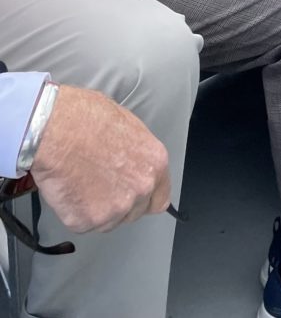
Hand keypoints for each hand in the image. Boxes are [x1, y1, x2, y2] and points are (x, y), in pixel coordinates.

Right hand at [31, 85, 170, 232]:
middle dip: (118, 203)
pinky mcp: (87, 221)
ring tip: (82, 182)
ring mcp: (114, 209)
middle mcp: (140, 189)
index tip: (134, 198)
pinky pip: (82, 224)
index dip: (145, 200)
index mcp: (155, 164)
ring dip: (96, 209)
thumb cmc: (88, 119)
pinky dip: (74, 212)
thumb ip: (138, 157)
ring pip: (108, 221)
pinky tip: (70, 189)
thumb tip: (134, 166)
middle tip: (100, 185)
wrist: (57, 130)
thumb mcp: (129, 128)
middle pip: (134, 213)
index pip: (159, 199)